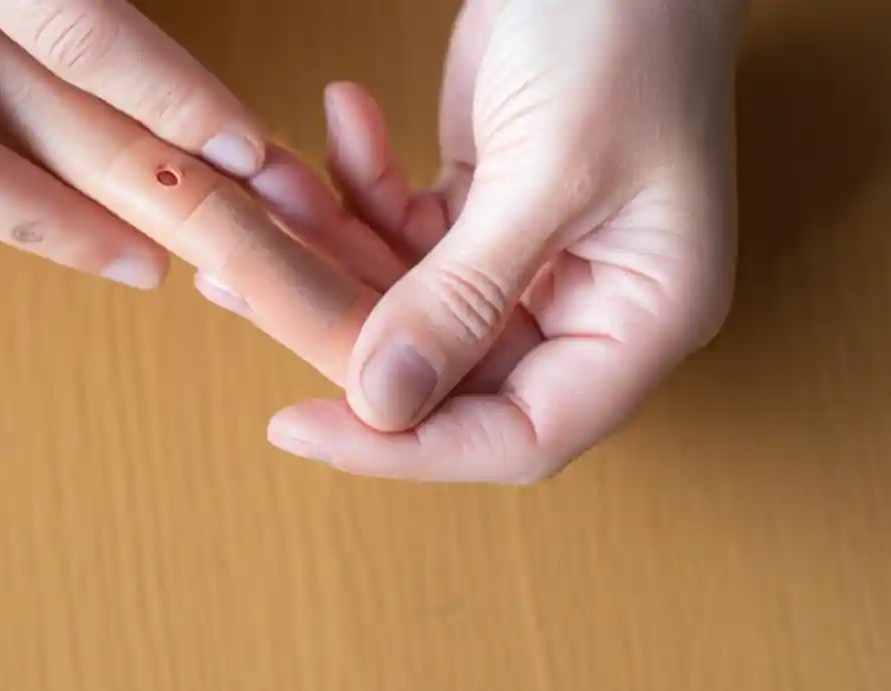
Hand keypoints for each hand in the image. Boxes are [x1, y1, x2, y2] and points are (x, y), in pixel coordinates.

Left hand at [266, 0, 743, 482]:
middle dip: (339, 320)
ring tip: (272, 184)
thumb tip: (383, 403)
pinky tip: (342, 120)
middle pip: (443, 370)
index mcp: (642, 319)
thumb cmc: (629, 27)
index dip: (410, 448)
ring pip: (404, 300)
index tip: (303, 427)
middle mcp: (586, 303)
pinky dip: (356, 187)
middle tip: (248, 270)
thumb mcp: (550, 172)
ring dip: (328, 245)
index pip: (521, 435)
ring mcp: (531, 257)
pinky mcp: (486, 208)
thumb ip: (464, 298)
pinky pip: (400, 231)